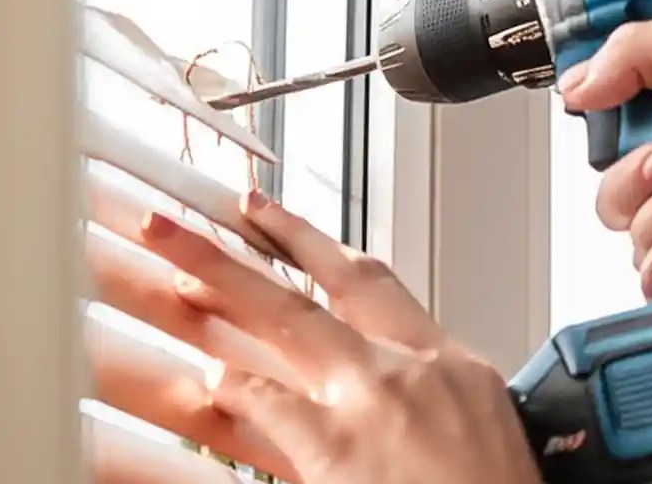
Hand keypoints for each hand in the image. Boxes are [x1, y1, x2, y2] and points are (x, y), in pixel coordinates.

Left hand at [83, 185, 538, 483]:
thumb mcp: (476, 429)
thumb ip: (424, 392)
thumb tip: (380, 384)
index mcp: (451, 362)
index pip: (373, 282)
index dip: (315, 243)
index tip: (277, 218)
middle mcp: (409, 368)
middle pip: (326, 279)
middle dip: (266, 234)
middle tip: (223, 203)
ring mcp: (371, 401)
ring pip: (284, 318)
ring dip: (220, 282)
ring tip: (175, 259)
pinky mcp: (335, 448)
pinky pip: (267, 403)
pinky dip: (233, 388)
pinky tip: (207, 377)